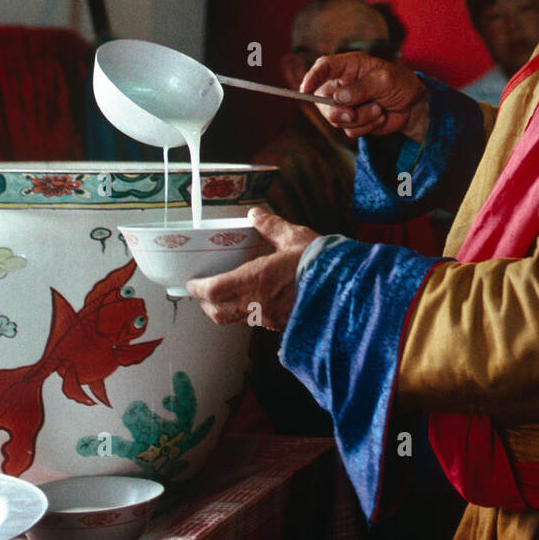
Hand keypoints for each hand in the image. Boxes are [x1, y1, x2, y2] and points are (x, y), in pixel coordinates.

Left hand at [186, 205, 317, 330]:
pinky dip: (248, 314)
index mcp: (256, 279)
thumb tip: (254, 214)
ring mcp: (270, 318)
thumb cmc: (320, 262)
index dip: (198, 289)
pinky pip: (257, 323)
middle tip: (205, 292)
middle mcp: (258, 303)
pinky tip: (257, 301)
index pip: (214, 291)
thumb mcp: (294, 237)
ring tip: (228, 297)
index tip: (192, 282)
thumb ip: (271, 226)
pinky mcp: (283, 325)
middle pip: (219, 313)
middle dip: (207, 304)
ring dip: (226, 311)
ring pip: (237, 320)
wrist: (346, 289)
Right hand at [301, 52, 429, 142]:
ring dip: (360, 118)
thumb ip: (361, 88)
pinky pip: (350, 130)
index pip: (323, 67)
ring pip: (336, 118)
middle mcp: (342, 84)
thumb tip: (339, 98)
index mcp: (348, 66)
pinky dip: (367, 127)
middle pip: (321, 99)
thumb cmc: (400, 83)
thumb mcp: (384, 80)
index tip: (305, 90)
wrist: (414, 105)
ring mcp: (346, 104)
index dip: (312, 77)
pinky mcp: (353, 121)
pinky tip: (380, 117)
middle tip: (352, 113)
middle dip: (336, 110)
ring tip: (379, 109)